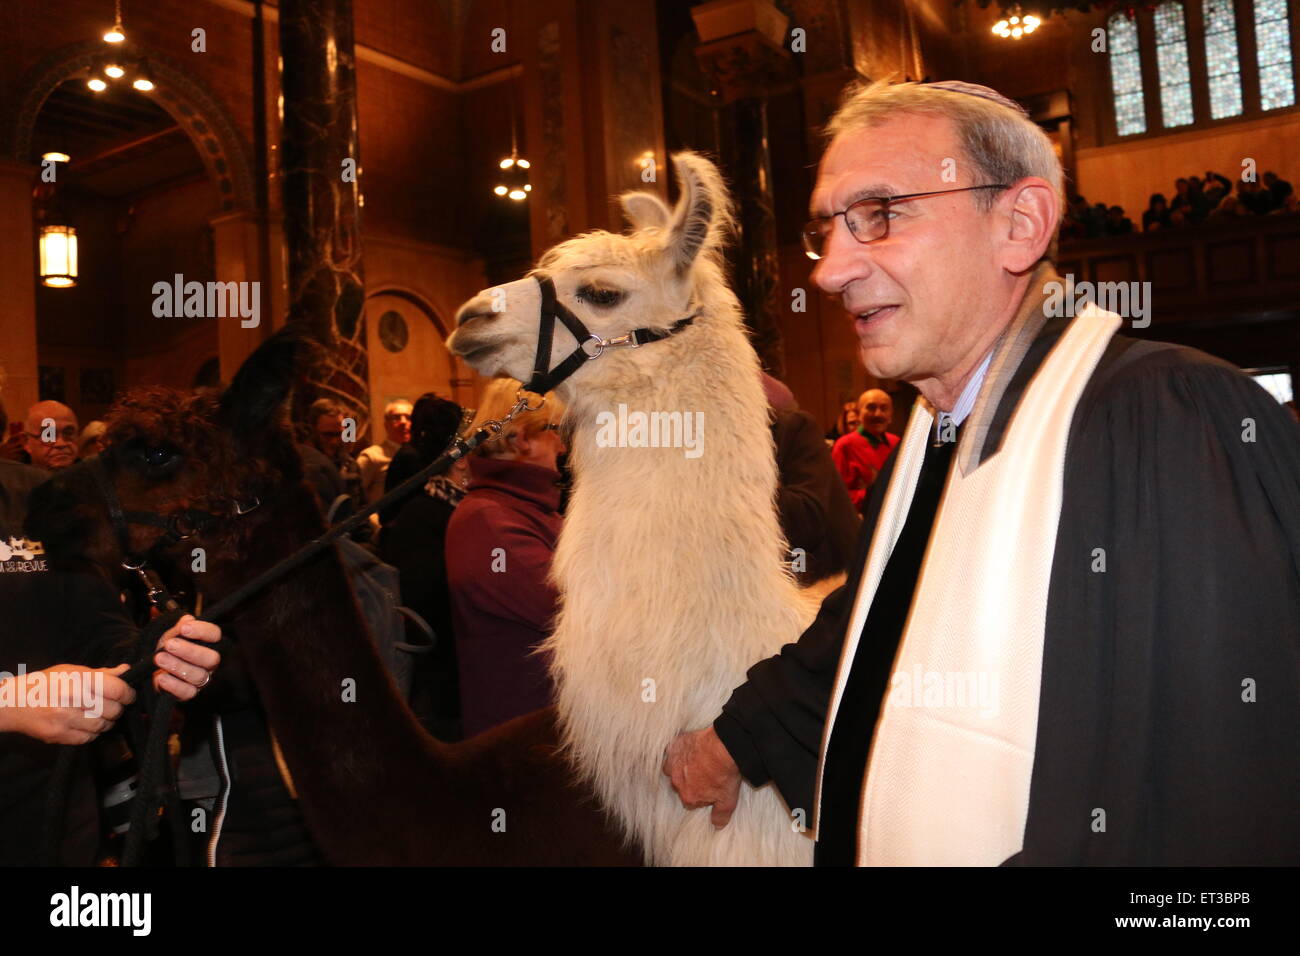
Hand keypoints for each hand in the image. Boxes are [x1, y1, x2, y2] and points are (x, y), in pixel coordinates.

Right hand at [0, 664, 135, 744]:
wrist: (13, 703)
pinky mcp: (59, 735)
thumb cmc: (44, 684)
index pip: (118, 690)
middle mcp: (73, 699)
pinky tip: (86, 724)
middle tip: (113, 705)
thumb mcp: (71, 671)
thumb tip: (125, 671)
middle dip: (117, 708)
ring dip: (106, 721)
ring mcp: (65, 719)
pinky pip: (88, 738)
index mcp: (79, 680)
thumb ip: (101, 673)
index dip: (128, 694)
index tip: (128, 695)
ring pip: (102, 726)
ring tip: (100, 714)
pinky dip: (92, 733)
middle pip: (113, 710)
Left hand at [152, 615, 220, 699]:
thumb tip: (186, 619)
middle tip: (169, 645)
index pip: (215, 635)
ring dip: (177, 666)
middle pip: (211, 658)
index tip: (184, 628)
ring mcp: (200, 679)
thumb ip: (178, 626)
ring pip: (198, 675)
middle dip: (190, 651)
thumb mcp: (170, 634)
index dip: (202, 631)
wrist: (150, 668)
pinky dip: (173, 685)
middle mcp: (208, 662)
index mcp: (208, 644)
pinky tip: (161, 677)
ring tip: (159, 659)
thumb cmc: (166, 649)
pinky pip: (187, 692)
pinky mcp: (188, 693)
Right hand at [662, 726, 741, 828]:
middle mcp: (676, 781)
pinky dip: (677, 751)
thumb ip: (720, 815)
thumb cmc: (724, 773)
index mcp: (688, 796)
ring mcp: (674, 763)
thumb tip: (717, 825)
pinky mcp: (675, 746)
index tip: (709, 788)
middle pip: (679, 785)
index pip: (690, 801)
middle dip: (688, 781)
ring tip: (693, 762)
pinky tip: (687, 748)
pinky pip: (670, 750)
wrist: (723, 748)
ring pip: (670, 769)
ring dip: (678, 767)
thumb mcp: (728, 801)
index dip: (700, 795)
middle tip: (703, 774)